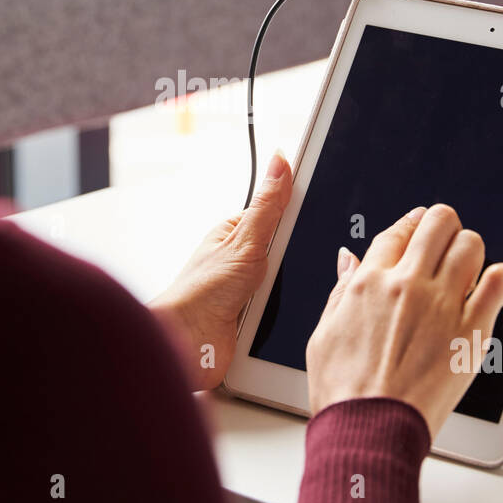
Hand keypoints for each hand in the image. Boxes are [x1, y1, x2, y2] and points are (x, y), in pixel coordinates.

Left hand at [150, 150, 292, 389]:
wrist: (190, 341)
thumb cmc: (202, 290)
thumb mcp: (244, 241)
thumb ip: (268, 205)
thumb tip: (279, 161)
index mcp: (238, 233)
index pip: (280, 213)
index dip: (299, 215)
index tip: (312, 219)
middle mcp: (244, 259)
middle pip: (289, 251)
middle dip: (292, 263)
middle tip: (275, 271)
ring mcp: (251, 289)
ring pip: (292, 282)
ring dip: (287, 293)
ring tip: (268, 299)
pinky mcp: (258, 316)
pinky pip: (288, 310)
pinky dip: (286, 314)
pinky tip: (277, 317)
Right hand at [306, 204, 502, 438]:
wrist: (369, 428)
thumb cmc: (344, 391)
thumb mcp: (324, 332)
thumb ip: (341, 289)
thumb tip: (348, 259)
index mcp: (368, 283)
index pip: (397, 231)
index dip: (410, 223)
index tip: (418, 223)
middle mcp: (407, 284)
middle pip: (438, 223)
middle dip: (443, 226)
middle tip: (444, 241)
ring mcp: (443, 305)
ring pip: (470, 244)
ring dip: (470, 249)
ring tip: (468, 266)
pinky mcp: (472, 331)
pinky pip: (499, 282)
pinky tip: (501, 283)